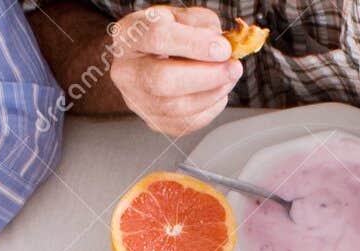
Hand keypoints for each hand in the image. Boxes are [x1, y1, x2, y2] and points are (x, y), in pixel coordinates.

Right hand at [108, 6, 241, 136]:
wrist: (150, 57)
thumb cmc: (166, 34)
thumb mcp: (182, 17)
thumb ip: (202, 26)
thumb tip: (222, 50)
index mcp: (129, 35)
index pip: (158, 38)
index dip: (194, 44)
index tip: (223, 49)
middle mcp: (126, 71)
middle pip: (162, 81)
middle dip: (205, 77)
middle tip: (233, 68)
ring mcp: (137, 101)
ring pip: (175, 108)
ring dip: (211, 94)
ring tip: (229, 78)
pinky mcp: (153, 122)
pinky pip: (184, 125)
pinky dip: (208, 110)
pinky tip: (217, 94)